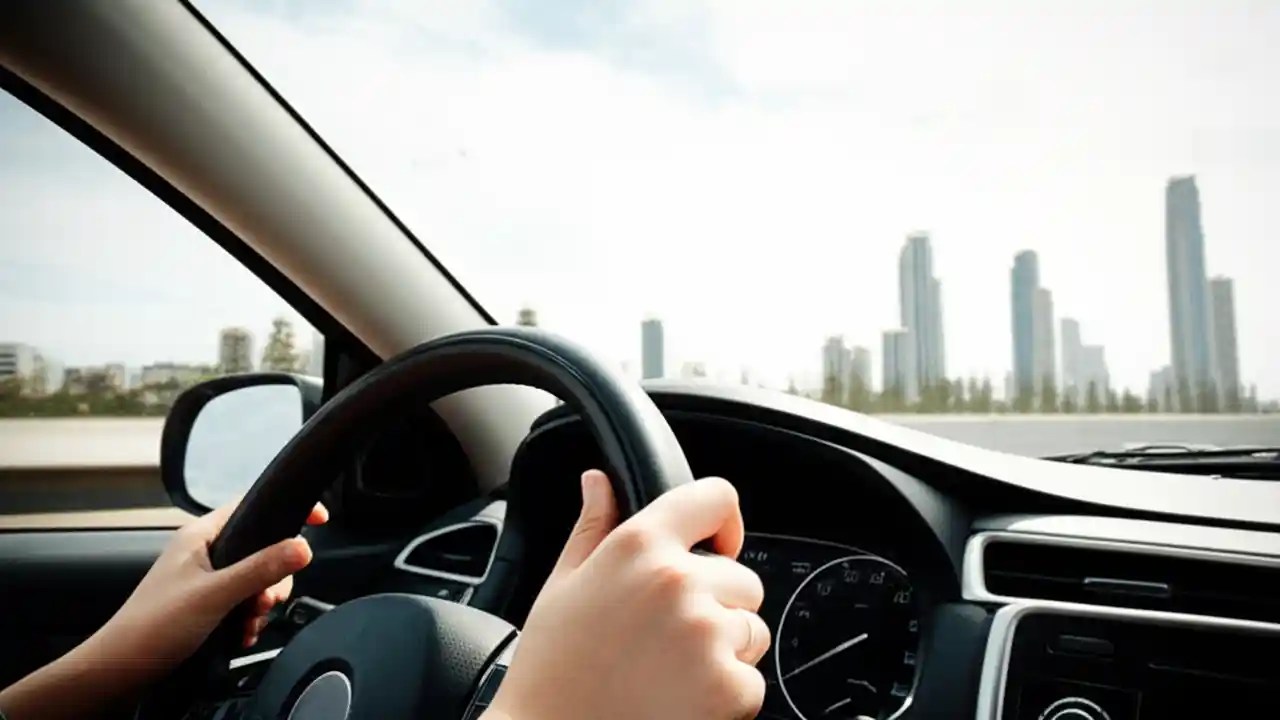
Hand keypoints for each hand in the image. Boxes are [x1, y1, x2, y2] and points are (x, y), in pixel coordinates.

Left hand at [0, 500, 326, 719]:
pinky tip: (241, 634)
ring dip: (261, 603)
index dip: (288, 511)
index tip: (319, 519)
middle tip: (264, 599)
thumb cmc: (152, 627)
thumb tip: (304, 546)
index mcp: (201, 535)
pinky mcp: (205, 605)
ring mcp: (205, 579)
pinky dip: (248, 619)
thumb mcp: (215, 594)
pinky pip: (243, 603)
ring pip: (256, 580)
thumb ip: (260, 569)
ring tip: (248, 621)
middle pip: (263, 549)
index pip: (254, 507)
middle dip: (273, 577)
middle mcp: (204, 552)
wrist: (119, 671)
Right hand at [486, 470, 769, 719]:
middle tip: (666, 639)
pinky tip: (678, 702)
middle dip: (718, 605)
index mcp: (639, 546)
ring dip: (725, 651)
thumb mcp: (562, 586)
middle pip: (742, 578)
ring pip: (751, 630)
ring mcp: (707, 634)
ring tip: (668, 674)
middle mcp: (678, 582)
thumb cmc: (552, 671)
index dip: (723, 522)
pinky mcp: (729, 686)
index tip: (718, 545)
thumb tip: (599, 481)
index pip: (715, 497)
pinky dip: (726, 697)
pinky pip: (751, 680)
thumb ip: (593, 526)